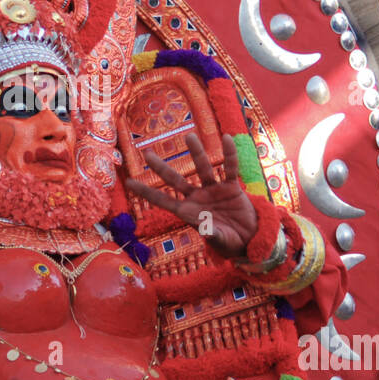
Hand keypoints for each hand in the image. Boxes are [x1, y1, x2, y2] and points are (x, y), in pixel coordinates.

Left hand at [124, 133, 256, 257]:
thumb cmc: (229, 243)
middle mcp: (197, 198)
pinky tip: (227, 139)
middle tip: (146, 154)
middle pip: (175, 180)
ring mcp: (213, 190)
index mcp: (188, 212)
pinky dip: (229, 155)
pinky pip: (230, 168)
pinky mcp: (231, 187)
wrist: (250, 239)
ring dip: (197, 153)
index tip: (128, 182)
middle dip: (161, 168)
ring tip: (189, 136)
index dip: (146, 192)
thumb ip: (211, 234)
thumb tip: (203, 229)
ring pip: (203, 168)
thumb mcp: (219, 240)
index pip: (162, 200)